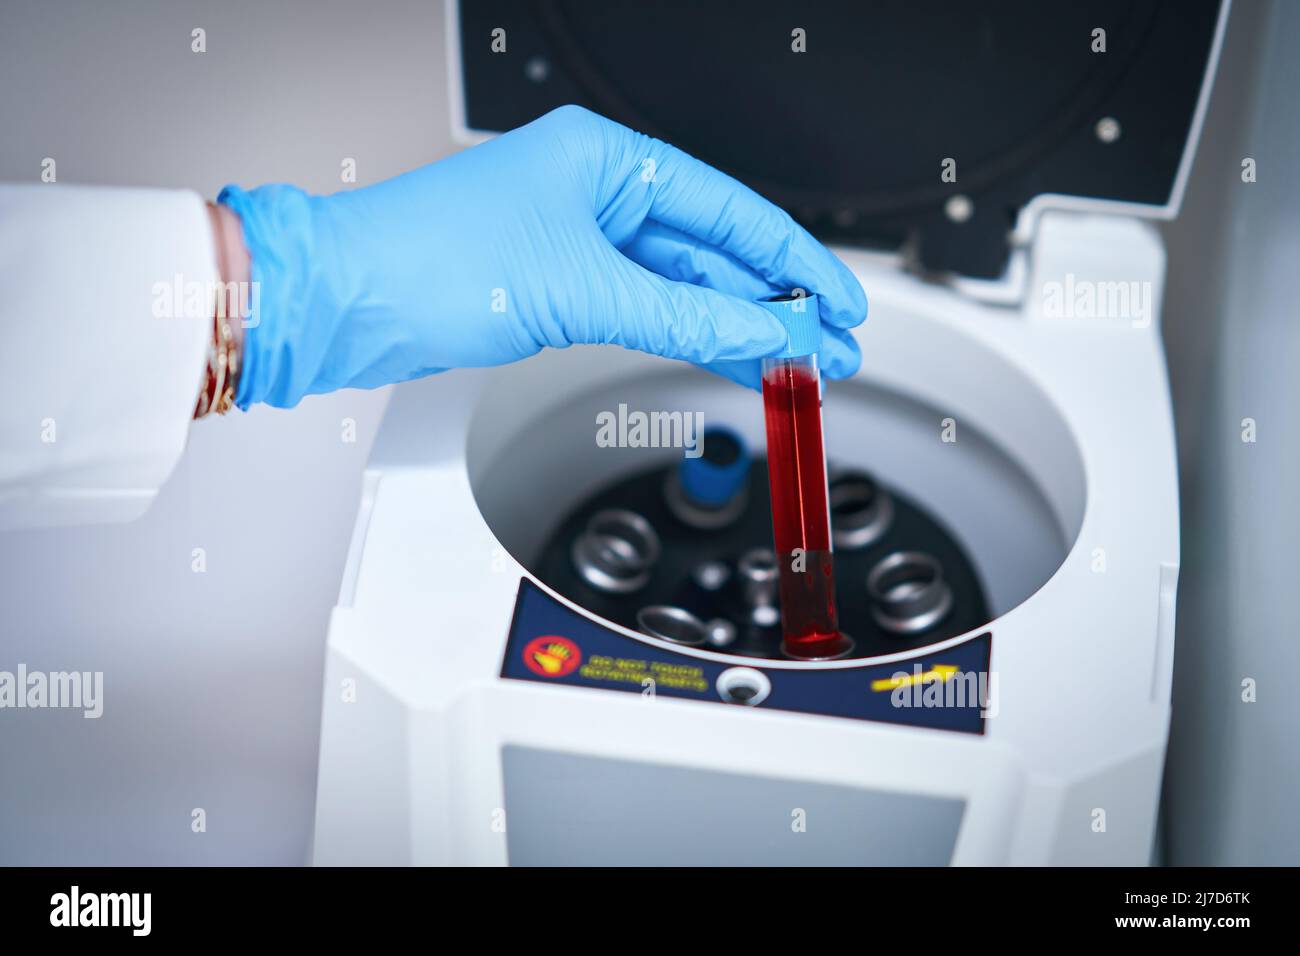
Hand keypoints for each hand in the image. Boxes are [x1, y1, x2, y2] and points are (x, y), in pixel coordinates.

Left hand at [219, 105, 867, 407]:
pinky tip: (733, 356)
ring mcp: (581, 239)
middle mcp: (599, 190)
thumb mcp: (580, 289)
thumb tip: (762, 334)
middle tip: (835, 347)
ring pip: (684, 285)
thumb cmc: (430, 260)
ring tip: (800, 363)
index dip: (798, 263)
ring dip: (739, 326)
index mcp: (608, 157)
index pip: (733, 212)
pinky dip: (689, 334)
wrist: (347, 302)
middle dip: (778, 302)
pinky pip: (647, 307)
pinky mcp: (561, 282)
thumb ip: (683, 316)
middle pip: (715, 249)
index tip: (845, 302)